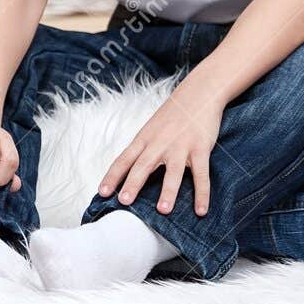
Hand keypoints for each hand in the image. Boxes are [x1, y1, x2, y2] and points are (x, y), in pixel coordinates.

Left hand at [97, 82, 224, 215]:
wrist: (200, 93)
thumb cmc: (173, 115)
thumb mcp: (152, 129)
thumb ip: (142, 149)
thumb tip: (129, 175)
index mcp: (144, 139)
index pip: (124, 159)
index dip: (112, 176)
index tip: (102, 193)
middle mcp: (160, 143)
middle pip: (144, 165)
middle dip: (133, 184)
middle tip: (125, 202)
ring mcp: (182, 146)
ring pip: (174, 172)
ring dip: (168, 191)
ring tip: (163, 210)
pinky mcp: (201, 148)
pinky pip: (202, 174)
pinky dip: (202, 193)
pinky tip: (201, 210)